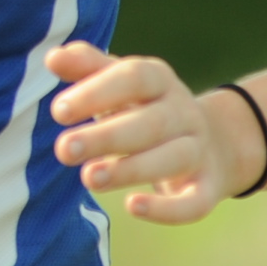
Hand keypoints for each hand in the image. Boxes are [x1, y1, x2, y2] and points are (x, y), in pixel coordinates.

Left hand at [46, 42, 254, 223]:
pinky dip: (167, 208)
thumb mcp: (120, 82)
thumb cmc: (144, 109)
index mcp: (160, 80)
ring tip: (88, 178)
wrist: (213, 142)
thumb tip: (52, 57)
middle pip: (151, 123)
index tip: (58, 112)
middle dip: (106, 137)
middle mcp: (184, 113)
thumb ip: (87, 66)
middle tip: (64, 150)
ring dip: (130, 169)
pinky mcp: (206, 189)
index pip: (134, 77)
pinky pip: (194, 202)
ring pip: (172, 158)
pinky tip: (133, 207)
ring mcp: (199, 151)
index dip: (97, 92)